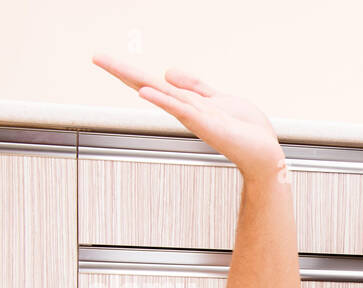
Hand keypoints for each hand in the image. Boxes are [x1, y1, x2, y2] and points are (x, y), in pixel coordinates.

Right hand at [92, 53, 286, 181]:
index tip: (104, 59)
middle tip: (96, 57)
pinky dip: (164, 101)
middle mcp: (188, 110)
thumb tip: (168, 71)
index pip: (153, 81)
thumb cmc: (248, 131)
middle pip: (149, 84)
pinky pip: (182, 110)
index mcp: (189, 103)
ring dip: (137, 80)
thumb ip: (196, 86)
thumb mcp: (219, 99)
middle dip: (123, 71)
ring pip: (162, 93)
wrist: (266, 155)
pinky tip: (148, 92)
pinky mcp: (208, 125)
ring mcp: (196, 118)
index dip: (130, 70)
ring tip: (112, 66)